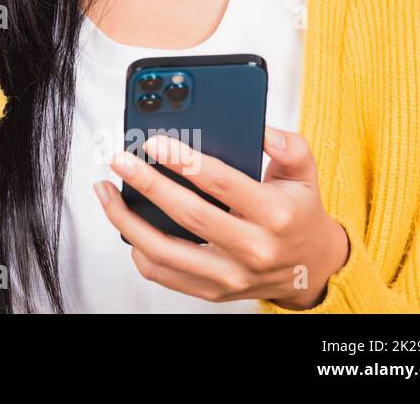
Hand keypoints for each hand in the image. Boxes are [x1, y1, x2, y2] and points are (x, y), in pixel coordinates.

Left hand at [94, 126, 350, 307]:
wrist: (312, 269)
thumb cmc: (299, 216)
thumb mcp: (304, 174)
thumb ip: (288, 145)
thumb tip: (258, 128)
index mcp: (274, 215)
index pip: (221, 184)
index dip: (184, 161)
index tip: (155, 143)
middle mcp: (252, 248)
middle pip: (188, 215)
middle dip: (147, 184)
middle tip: (120, 161)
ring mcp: (230, 275)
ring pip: (165, 251)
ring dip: (126, 220)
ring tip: (106, 191)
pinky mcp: (212, 291)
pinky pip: (163, 274)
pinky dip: (137, 248)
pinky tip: (126, 223)